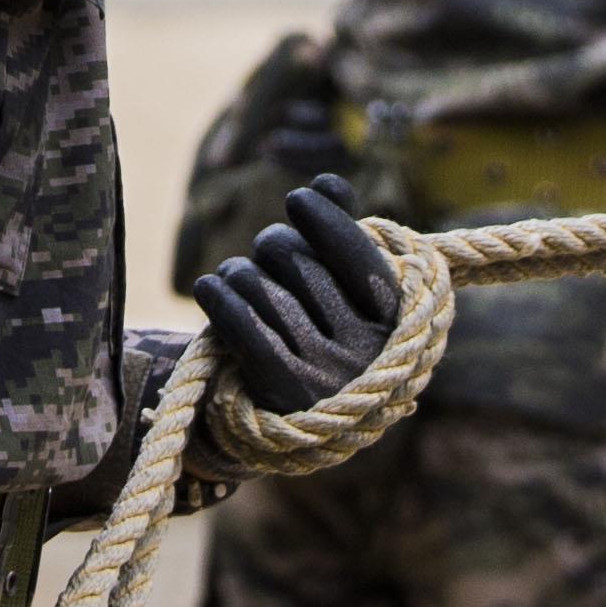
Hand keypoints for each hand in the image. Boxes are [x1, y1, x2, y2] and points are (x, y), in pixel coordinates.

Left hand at [190, 177, 403, 410]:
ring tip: (235, 274)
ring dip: (240, 274)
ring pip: (265, 294)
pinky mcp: (285, 397)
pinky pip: (247, 334)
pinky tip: (209, 287)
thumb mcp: (353, 288)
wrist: (310, 423)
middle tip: (267, 248)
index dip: (326, 222)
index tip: (297, 198)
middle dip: (275, 247)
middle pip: (301, 266)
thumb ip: (344, 232)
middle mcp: (365, 349)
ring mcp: (327, 377)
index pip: (357, 256)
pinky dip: (223, 303)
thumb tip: (328, 183)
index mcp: (396, 318)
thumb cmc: (334, 331)